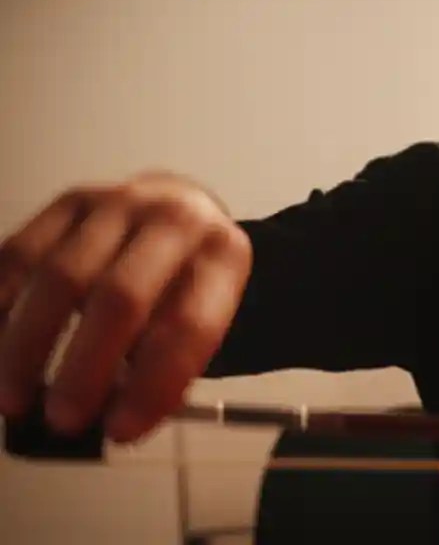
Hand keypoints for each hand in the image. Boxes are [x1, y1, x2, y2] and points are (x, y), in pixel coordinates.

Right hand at [0, 172, 250, 442]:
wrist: (178, 209)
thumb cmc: (186, 279)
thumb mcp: (203, 316)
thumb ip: (168, 365)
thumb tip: (116, 421)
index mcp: (222, 255)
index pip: (191, 326)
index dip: (154, 385)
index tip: (121, 431)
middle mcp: (174, 220)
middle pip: (121, 298)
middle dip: (85, 370)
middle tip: (64, 420)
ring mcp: (118, 203)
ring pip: (59, 276)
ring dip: (27, 348)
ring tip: (16, 398)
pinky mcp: (70, 201)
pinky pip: (19, 255)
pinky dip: (0, 306)